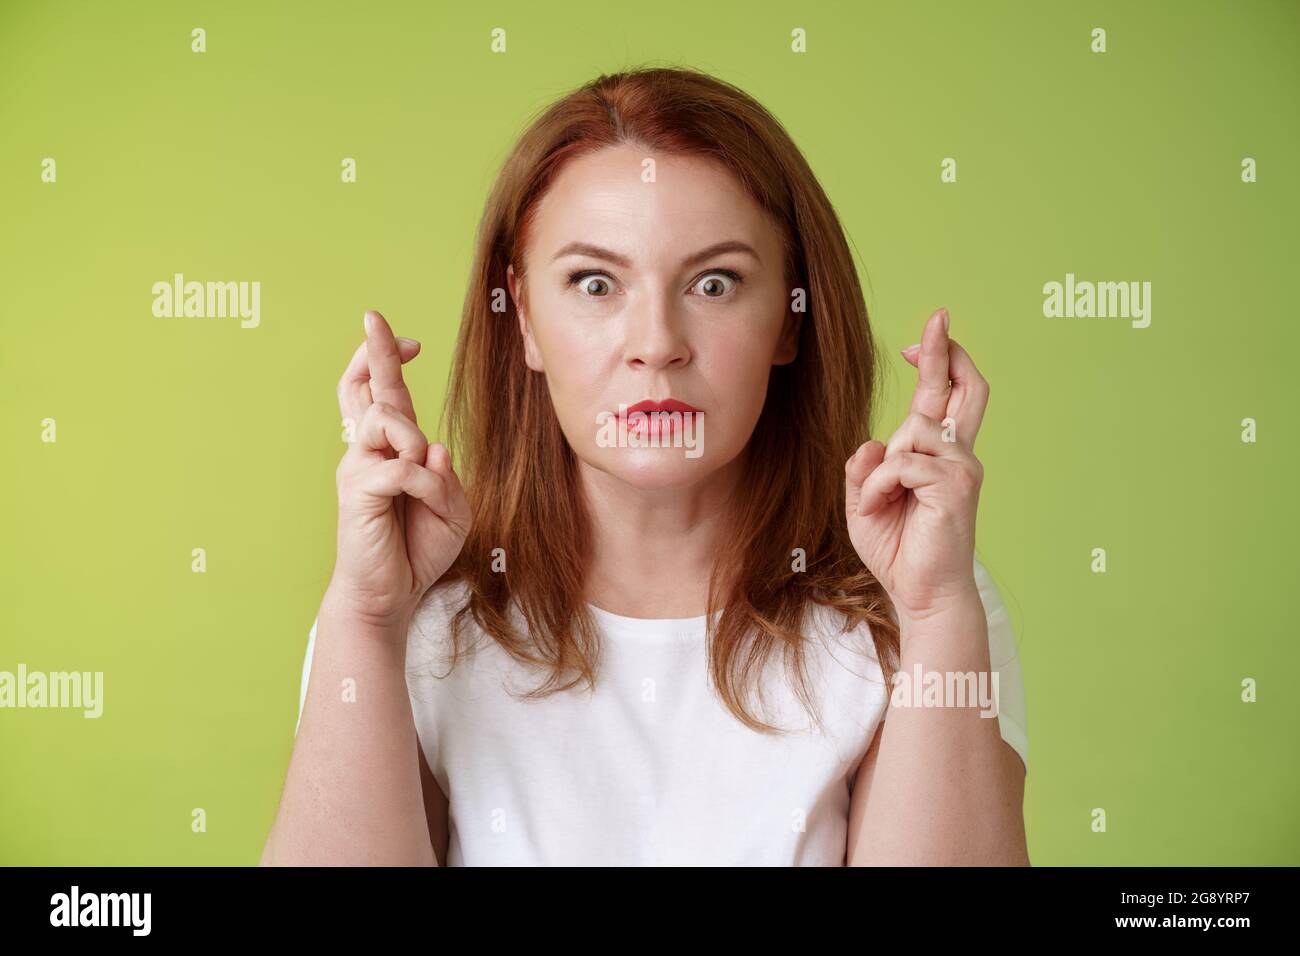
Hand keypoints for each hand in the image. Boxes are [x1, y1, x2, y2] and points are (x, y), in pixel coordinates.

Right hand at [329, 309, 471, 629]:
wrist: (391, 593)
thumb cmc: (418, 548)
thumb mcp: (452, 510)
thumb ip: (446, 477)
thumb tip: (433, 448)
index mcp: (392, 450)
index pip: (383, 394)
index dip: (390, 362)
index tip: (410, 340)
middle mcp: (369, 450)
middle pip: (365, 387)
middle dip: (375, 350)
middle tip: (374, 318)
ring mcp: (359, 467)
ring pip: (386, 419)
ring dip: (415, 441)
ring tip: (422, 475)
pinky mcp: (356, 491)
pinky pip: (400, 469)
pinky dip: (423, 485)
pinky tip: (422, 504)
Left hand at [844, 308, 989, 625]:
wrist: (922, 594)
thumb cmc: (899, 550)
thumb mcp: (865, 503)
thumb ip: (864, 469)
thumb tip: (872, 442)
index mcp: (939, 455)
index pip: (946, 397)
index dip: (938, 362)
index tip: (917, 342)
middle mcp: (958, 455)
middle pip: (967, 388)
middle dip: (948, 350)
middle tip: (938, 316)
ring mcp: (962, 468)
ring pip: (913, 429)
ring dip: (881, 468)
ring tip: (880, 503)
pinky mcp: (956, 486)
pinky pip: (901, 464)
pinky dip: (879, 487)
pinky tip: (882, 509)